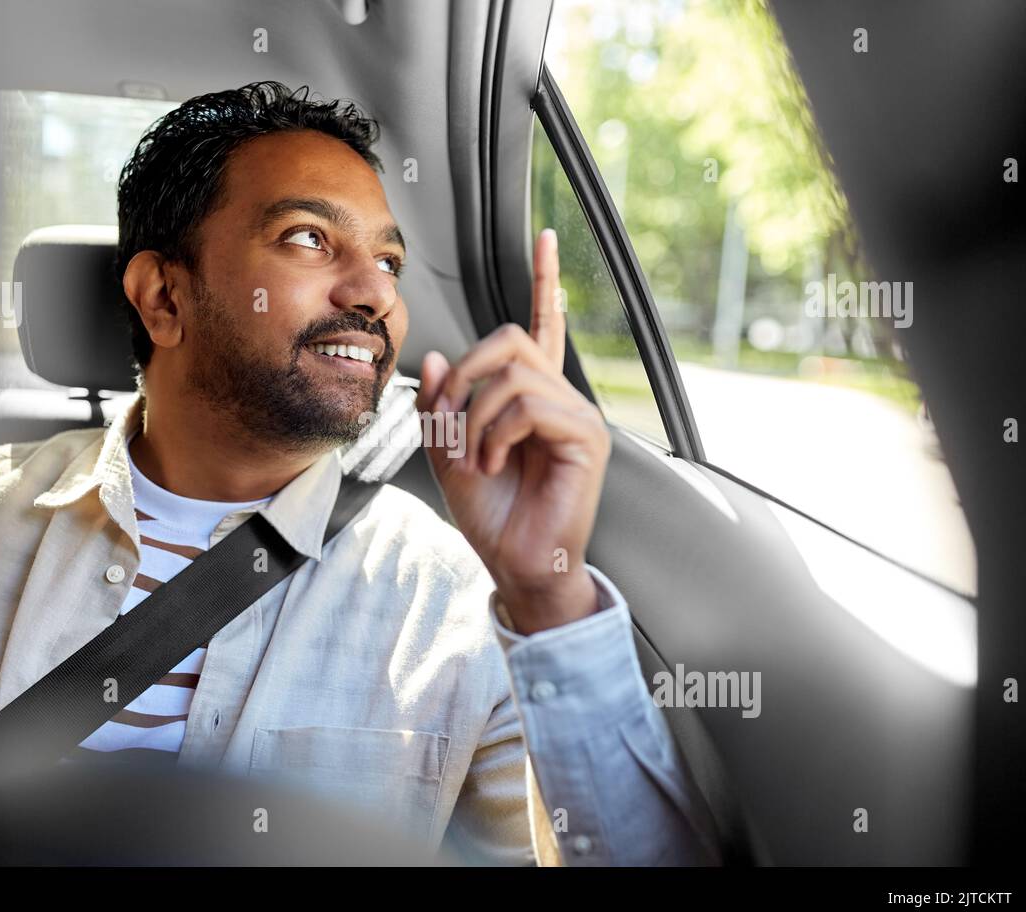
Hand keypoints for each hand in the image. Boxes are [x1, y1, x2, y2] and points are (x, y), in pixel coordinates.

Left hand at [416, 229, 610, 633]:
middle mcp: (560, 399)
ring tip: (476, 457)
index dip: (544, 280)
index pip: (543, 326)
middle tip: (450, 421)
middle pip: (511, 339)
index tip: (546, 235)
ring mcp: (577, 416)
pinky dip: (495, 434)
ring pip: (513, 374)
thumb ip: (440, 405)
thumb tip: (440, 355)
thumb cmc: (489, 515)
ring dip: (475, 415)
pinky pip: (529, 405)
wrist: (513, 563)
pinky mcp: (585, 437)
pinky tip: (494, 465)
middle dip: (466, 373)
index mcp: (532, 398)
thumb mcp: (447, 452)